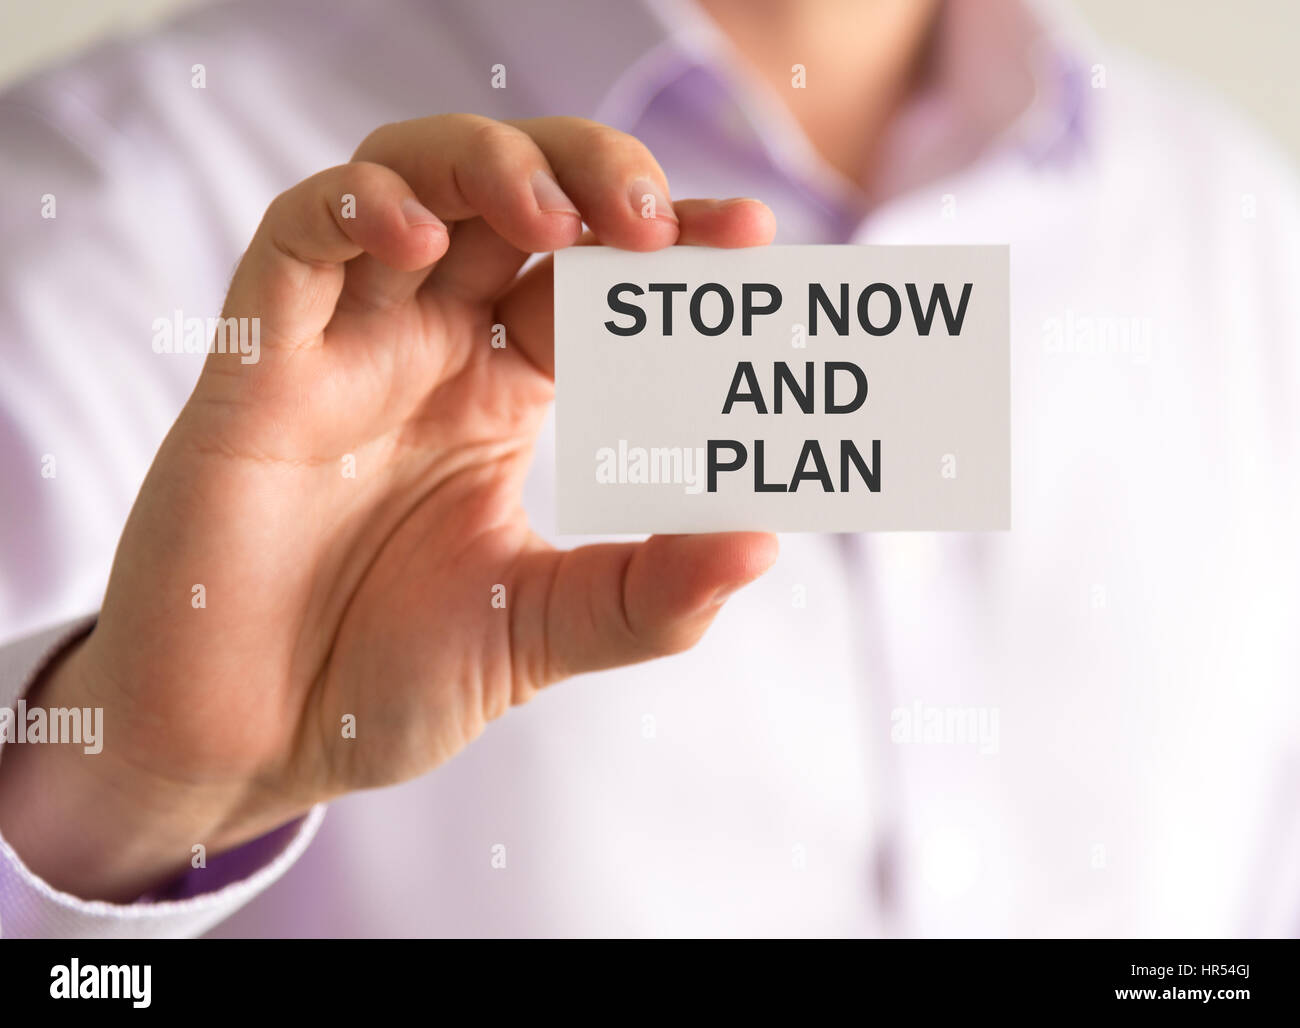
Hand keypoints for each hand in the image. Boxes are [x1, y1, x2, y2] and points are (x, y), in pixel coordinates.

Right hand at [0, 115, 777, 900]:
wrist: (255, 744)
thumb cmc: (386, 678)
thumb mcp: (545, 631)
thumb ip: (651, 595)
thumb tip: (764, 543)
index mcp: (501, 393)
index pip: (592, 279)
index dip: (667, 244)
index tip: (751, 237)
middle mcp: (429, 350)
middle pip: (510, 197)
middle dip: (592, 177)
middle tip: (660, 222)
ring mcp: (343, 348)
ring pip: (406, 180)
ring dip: (486, 167)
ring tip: (555, 216)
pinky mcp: (257, 368)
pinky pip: (294, 243)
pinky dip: (352, 211)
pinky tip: (415, 240)